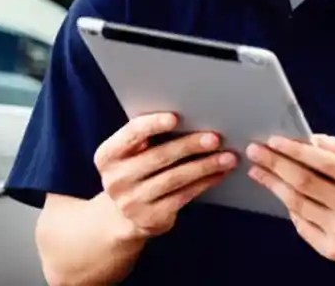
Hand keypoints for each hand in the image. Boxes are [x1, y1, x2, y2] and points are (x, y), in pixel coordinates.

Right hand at [93, 112, 236, 239]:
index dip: (153, 124)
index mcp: (107, 156)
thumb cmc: (134, 171)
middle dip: (190, 145)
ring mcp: (132, 202)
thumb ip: (146, 138)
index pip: (131, 134)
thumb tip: (190, 116)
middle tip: (215, 138)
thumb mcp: (129, 155)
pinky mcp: (151, 218)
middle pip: (158, 157)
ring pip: (175, 178)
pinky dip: (204, 183)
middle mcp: (116, 179)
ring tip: (227, 157)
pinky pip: (183, 196)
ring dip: (205, 166)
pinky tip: (219, 174)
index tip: (175, 117)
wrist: (121, 217)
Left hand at [246, 134, 334, 272]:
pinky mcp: (332, 250)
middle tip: (255, 151)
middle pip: (304, 182)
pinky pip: (302, 225)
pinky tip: (281, 195)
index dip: (296, 150)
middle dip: (275, 164)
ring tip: (259, 171)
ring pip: (297, 204)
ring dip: (274, 185)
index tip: (275, 140)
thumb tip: (315, 139)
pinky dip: (289, 208)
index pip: (324, 162)